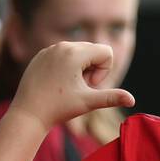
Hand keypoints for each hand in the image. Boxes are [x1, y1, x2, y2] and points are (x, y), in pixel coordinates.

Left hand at [11, 42, 134, 130]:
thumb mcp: (88, 102)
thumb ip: (112, 97)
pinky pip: (64, 54)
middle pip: (94, 50)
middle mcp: (62, 46)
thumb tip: (132, 100)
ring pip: (79, 52)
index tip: (88, 86)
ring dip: (80, 68)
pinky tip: (57, 83)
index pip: (106, 52)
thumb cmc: (58, 108)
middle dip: (92, 68)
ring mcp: (50, 49)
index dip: (103, 71)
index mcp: (74, 53)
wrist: (27, 114)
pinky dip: (67, 67)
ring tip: (68, 85)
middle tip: (78, 87)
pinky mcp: (41, 55)